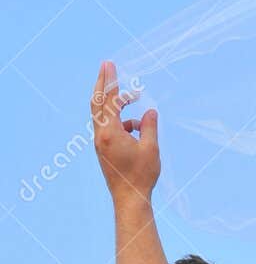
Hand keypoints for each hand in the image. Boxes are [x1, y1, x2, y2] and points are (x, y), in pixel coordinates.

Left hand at [92, 60, 159, 202]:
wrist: (129, 198)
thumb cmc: (142, 175)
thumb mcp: (151, 149)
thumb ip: (149, 127)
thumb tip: (149, 112)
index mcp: (110, 132)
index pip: (109, 101)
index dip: (112, 82)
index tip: (111, 65)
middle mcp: (100, 135)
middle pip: (97, 102)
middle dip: (103, 83)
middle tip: (107, 66)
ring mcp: (99, 142)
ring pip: (102, 114)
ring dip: (115, 103)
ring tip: (133, 98)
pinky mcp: (103, 149)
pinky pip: (108, 126)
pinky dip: (120, 120)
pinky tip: (136, 126)